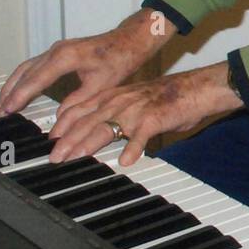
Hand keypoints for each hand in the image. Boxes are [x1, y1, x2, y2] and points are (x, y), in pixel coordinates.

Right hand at [0, 8, 173, 116]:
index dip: (21, 95)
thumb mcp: (100, 86)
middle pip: (25, 72)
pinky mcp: (58, 51)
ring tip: (3, 103)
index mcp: (66, 57)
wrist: (129, 41)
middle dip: (11, 92)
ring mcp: (56, 49)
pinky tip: (18, 89)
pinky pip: (34, 65)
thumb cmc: (119, 59)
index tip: (9, 109)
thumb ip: (78, 103)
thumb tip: (59, 121)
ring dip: (13, 84)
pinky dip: (23, 77)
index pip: (36, 79)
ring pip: (27, 67)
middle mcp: (57, 50)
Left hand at [47, 63, 239, 165]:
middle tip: (54, 156)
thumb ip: (119, 115)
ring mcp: (135, 110)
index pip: (80, 109)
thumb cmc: (169, 97)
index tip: (52, 139)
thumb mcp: (136, 101)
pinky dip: (132, 149)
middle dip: (66, 140)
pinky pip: (140, 136)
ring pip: (104, 128)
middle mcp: (119, 101)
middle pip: (86, 122)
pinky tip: (125, 161)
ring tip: (74, 158)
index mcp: (114, 96)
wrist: (196, 88)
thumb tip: (107, 132)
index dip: (63, 125)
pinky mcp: (153, 119)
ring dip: (86, 145)